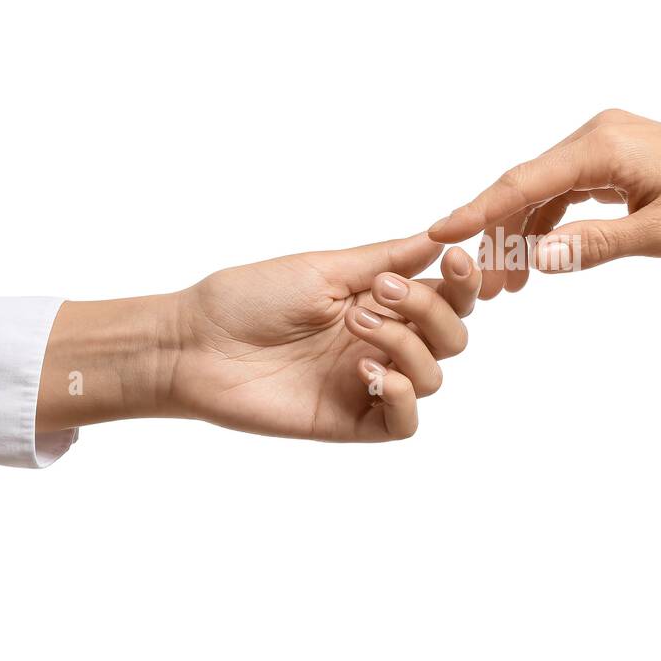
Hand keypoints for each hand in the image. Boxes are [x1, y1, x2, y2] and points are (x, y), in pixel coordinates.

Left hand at [37, 234, 480, 440]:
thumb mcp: (324, 268)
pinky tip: (368, 373)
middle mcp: (383, 342)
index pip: (448, 295)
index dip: (465, 280)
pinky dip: (402, 396)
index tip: (455, 260)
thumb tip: (439, 237)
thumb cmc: (249, 298)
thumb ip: (387, 258)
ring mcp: (369, 383)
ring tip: (356, 327)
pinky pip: (406, 422)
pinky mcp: (352, 421)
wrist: (196, 343)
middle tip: (380, 294)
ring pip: (434, 375)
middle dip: (431, 310)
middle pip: (453, 336)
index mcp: (381, 301)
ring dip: (407, 344)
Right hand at [428, 109, 660, 298]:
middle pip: (528, 185)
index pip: (524, 181)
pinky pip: (569, 189)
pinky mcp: (619, 158)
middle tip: (481, 288)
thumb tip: (537, 259)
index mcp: (605, 145)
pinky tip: (539, 257)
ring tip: (508, 286)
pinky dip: (551, 222)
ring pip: (546, 190)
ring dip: (524, 234)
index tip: (438, 234)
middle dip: (498, 235)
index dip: (478, 210)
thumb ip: (595, 245)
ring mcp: (609, 143)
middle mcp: (600, 134)